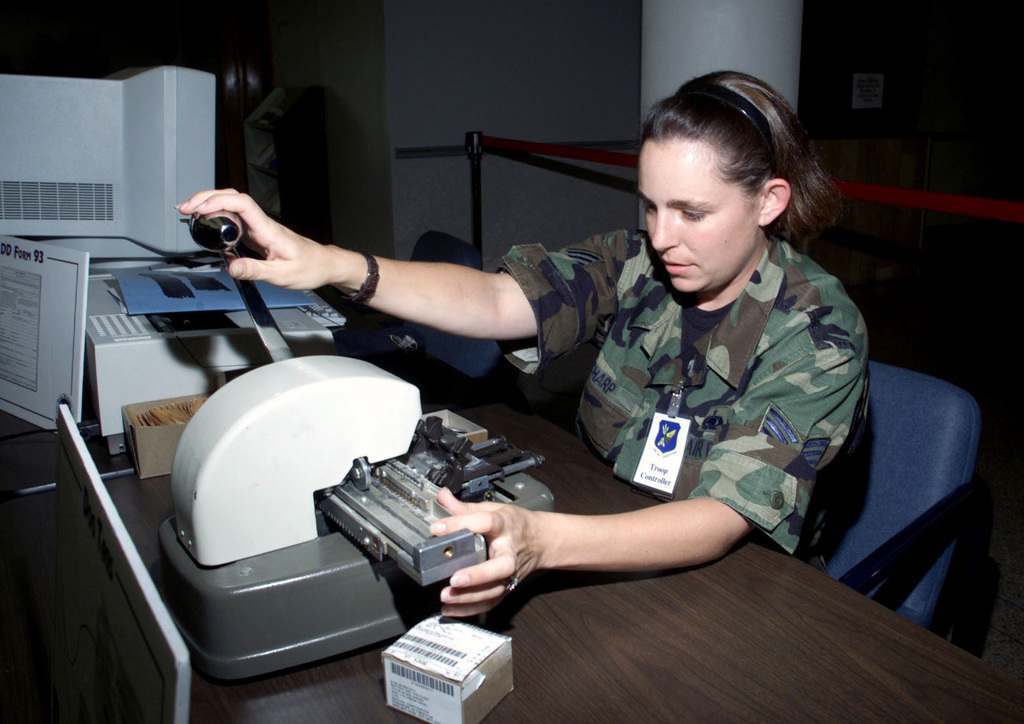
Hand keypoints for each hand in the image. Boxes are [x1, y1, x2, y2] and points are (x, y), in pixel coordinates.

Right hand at [177, 189, 347, 289]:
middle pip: (232, 198)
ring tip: (191, 214)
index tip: (198, 209)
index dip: (217, 201)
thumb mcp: (282, 275)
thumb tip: (231, 266)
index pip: (241, 203)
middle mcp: (263, 224)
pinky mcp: (258, 235)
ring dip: (210, 205)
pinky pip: (235, 220)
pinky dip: (218, 218)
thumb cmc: (310, 267)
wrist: (325, 265)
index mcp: (268, 229)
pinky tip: (208, 225)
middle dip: (206, 198)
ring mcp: (260, 228)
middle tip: (185, 208)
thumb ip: (255, 270)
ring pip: (232, 206)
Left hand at [432, 487, 543, 616]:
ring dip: (470, 596)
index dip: (461, 524)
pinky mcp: (507, 588)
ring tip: (446, 595)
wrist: (541, 541)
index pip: (485, 522)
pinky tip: (451, 609)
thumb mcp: (493, 509)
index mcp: (505, 526)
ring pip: (494, 590)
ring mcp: (510, 573)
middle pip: (499, 566)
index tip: (437, 528)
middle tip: (455, 578)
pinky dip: (470, 609)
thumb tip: (442, 496)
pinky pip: (490, 602)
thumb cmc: (515, 525)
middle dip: (478, 575)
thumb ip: (465, 507)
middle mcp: (509, 552)